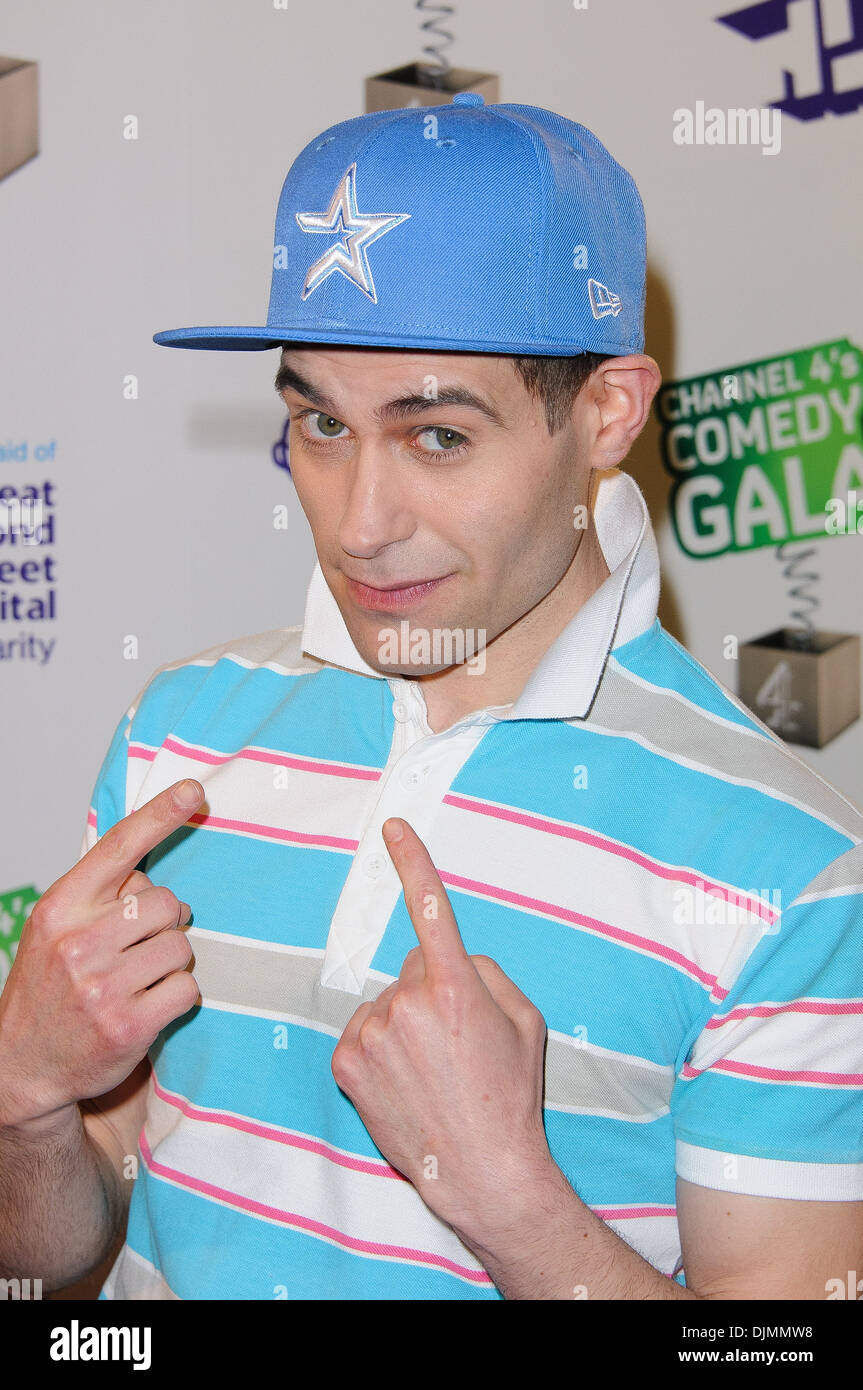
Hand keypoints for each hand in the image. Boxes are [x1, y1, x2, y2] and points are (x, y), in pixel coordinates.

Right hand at [0, 780, 204, 1129]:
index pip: (119, 847)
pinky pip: (187, 988)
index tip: (194, 791)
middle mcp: (79, 942)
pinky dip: (177, 996)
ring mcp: (103, 986)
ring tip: (140, 977)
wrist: (23, 1065)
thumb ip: (100, 894)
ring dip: (172, 960)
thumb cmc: (49, 987)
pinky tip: (149, 1005)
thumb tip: (153, 867)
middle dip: (164, 922)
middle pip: (166, 901)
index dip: (160, 814)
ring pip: (181, 946)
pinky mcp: (129, 1026)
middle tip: (140, 945)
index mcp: (61, 907)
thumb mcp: (58, 929)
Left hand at [331, 817, 551, 1241]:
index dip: (412, 862)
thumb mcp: (524, 1021)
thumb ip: (485, 973)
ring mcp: (373, 1034)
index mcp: (455, 987)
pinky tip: (404, 1081)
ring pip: (387, 1003)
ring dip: (404, 1024)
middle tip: (455, 1042)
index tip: (392, 827)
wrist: (483, 1170)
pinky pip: (364, 1033)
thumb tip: (451, 960)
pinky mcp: (348, 1064)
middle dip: (431, 991)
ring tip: (431, 1071)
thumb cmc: (510, 1095)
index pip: (430, 909)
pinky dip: (380, 1048)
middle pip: (414, 970)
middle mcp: (408, 1003)